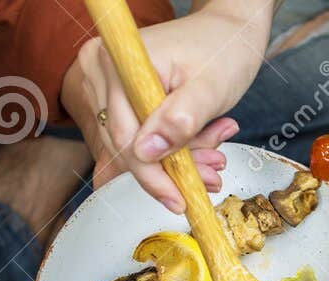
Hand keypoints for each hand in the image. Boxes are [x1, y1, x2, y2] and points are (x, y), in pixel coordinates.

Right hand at [61, 0, 272, 211]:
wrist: (227, 31)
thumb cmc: (223, 51)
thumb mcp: (210, 89)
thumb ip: (181, 120)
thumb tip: (147, 153)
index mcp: (119, 63)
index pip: (125, 137)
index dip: (152, 176)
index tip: (178, 201)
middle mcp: (102, 70)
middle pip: (126, 144)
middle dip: (171, 168)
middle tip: (212, 173)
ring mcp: (107, 83)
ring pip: (135, 144)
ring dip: (178, 159)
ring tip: (215, 155)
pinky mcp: (120, 95)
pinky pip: (141, 134)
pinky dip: (174, 148)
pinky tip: (202, 145)